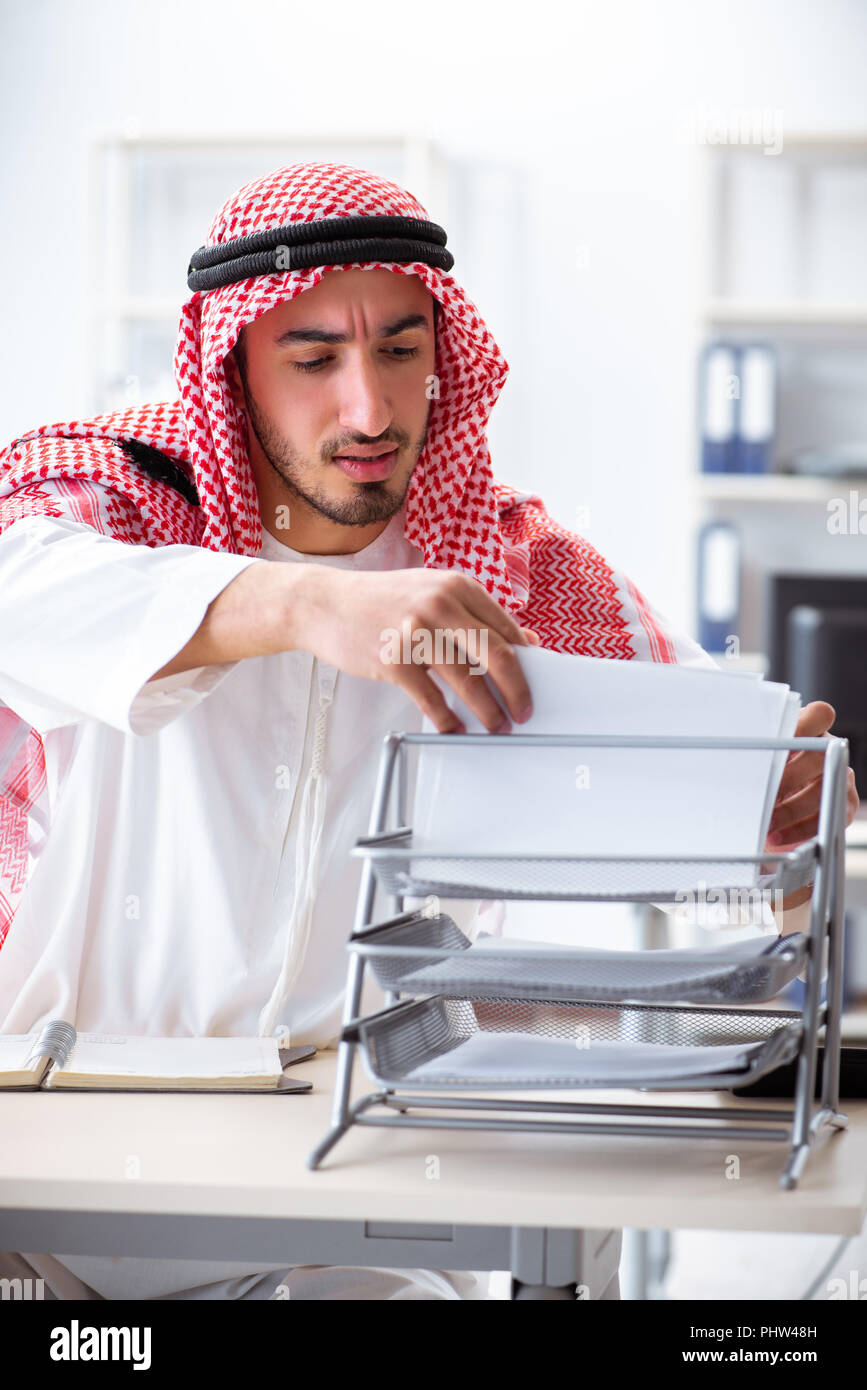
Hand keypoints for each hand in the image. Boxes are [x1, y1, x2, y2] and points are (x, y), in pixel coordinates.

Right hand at [291, 565, 540, 733]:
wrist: (324, 604)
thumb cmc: (380, 601)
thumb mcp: (432, 592)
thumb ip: (475, 614)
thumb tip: (523, 643)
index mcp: (456, 586)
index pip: (506, 629)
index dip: (526, 662)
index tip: (532, 683)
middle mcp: (440, 605)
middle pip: (497, 654)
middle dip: (517, 690)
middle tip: (524, 711)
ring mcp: (415, 632)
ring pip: (468, 681)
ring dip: (488, 711)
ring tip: (495, 726)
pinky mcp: (393, 660)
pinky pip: (431, 699)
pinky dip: (448, 720)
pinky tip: (455, 728)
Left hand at [764, 701, 859, 911]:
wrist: (776, 810)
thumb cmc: (764, 778)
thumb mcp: (758, 762)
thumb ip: (753, 753)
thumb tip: (724, 752)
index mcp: (810, 732)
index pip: (819, 715)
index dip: (803, 724)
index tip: (778, 739)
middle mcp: (829, 751)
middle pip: (820, 756)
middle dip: (788, 778)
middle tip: (764, 795)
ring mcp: (842, 776)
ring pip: (827, 789)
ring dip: (793, 809)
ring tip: (767, 823)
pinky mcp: (846, 804)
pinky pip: (831, 817)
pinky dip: (802, 830)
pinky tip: (779, 835)